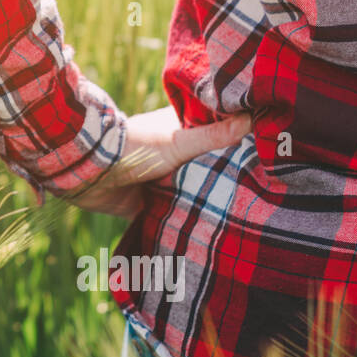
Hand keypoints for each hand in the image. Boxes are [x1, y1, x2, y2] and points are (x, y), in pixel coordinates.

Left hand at [72, 107, 252, 218]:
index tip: (265, 154)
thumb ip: (213, 135)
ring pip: (188, 195)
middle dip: (224, 182)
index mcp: (178, 136)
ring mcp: (158, 183)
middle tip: (261, 196)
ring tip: (244, 221)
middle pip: (204, 171)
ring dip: (204, 206)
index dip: (237, 146)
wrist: (91, 172)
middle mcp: (170, 159)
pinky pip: (169, 219)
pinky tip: (207, 239)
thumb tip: (252, 117)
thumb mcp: (179, 141)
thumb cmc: (136, 148)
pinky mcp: (146, 206)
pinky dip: (182, 226)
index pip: (214, 138)